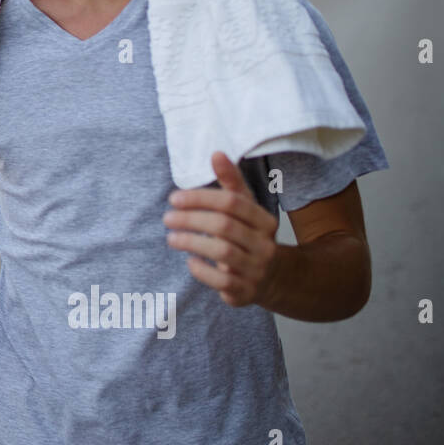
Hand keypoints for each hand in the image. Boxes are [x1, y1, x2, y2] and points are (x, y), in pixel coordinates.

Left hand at [163, 151, 279, 307]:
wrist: (276, 277)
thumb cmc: (250, 235)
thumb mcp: (246, 208)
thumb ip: (231, 182)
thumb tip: (216, 153)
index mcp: (265, 220)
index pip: (231, 202)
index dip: (200, 198)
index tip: (174, 198)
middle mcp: (264, 244)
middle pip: (224, 226)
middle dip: (191, 220)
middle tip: (167, 218)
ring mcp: (257, 269)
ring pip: (223, 253)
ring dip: (192, 243)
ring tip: (171, 238)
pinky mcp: (246, 291)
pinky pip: (222, 281)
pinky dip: (202, 271)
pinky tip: (189, 261)